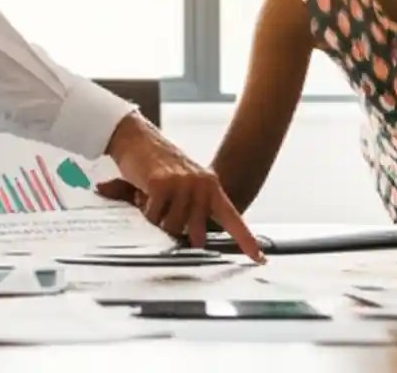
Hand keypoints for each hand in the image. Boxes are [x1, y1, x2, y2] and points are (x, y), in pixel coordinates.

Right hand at [103, 113, 263, 262]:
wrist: (137, 138)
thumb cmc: (160, 166)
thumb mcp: (185, 185)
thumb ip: (193, 212)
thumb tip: (196, 242)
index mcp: (211, 187)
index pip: (232, 218)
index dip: (245, 240)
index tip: (259, 259)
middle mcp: (201, 185)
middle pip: (194, 232)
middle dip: (179, 231)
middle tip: (167, 214)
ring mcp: (182, 184)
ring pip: (171, 227)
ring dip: (158, 218)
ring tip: (154, 198)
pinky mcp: (161, 185)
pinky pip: (153, 216)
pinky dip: (145, 210)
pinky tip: (143, 193)